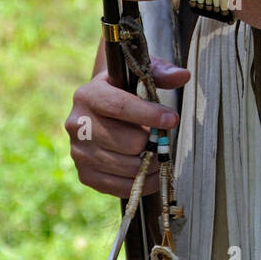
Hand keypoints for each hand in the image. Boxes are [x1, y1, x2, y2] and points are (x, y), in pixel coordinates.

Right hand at [66, 60, 189, 196]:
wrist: (102, 113)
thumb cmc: (126, 91)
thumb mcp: (140, 75)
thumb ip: (162, 72)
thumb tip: (183, 76)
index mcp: (87, 95)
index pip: (119, 106)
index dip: (149, 115)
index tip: (173, 120)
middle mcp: (77, 124)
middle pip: (126, 141)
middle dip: (154, 144)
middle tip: (167, 142)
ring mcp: (78, 152)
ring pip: (126, 166)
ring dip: (151, 164)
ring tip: (162, 156)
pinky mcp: (85, 174)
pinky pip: (119, 186)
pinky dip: (141, 183)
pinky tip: (153, 173)